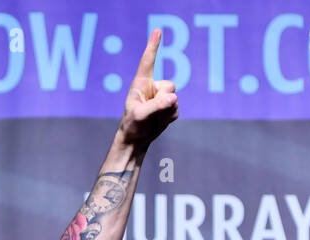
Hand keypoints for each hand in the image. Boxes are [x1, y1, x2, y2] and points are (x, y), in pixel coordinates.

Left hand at [119, 29, 178, 147]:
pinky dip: (169, 117)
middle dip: (164, 101)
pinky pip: (177, 109)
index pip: (148, 61)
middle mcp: (153, 86)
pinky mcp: (169, 106)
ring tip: (152, 119)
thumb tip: (173, 97)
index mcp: (141, 83)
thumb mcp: (141, 115)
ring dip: (166, 111)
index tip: (157, 30)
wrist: (136, 139)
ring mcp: (162, 96)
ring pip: (175, 98)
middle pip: (170, 86)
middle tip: (150, 112)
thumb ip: (156, 106)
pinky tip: (158, 121)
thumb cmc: (132, 124)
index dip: (153, 45)